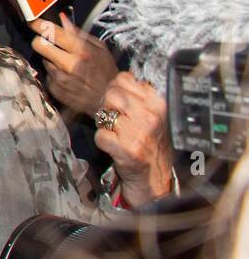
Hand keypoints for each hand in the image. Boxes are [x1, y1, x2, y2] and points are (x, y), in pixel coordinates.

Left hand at [30, 13, 117, 118]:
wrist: (110, 100)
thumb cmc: (106, 73)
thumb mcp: (99, 48)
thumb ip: (78, 33)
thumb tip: (62, 19)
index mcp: (82, 51)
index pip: (53, 32)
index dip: (39, 25)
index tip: (34, 22)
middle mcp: (69, 64)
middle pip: (38, 45)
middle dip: (41, 41)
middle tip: (48, 43)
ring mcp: (60, 78)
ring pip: (42, 60)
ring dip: (51, 60)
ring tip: (66, 64)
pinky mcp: (55, 89)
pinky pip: (47, 75)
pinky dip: (54, 74)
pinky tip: (67, 77)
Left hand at [93, 72, 172, 206]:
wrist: (155, 179)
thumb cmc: (150, 145)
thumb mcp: (152, 116)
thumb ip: (138, 97)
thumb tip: (119, 80)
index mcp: (158, 103)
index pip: (124, 79)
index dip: (115, 90)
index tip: (120, 104)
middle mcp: (151, 116)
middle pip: (111, 93)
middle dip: (107, 106)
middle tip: (114, 121)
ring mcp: (140, 133)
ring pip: (104, 113)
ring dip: (104, 124)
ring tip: (116, 134)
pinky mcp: (127, 150)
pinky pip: (100, 135)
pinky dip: (102, 141)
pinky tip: (114, 147)